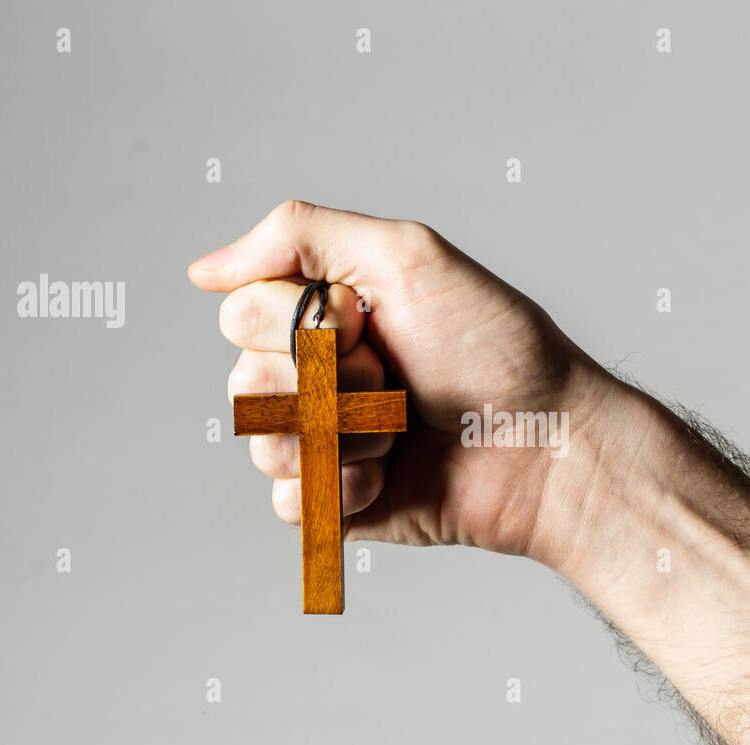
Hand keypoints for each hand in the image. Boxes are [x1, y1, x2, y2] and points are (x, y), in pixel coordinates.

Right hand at [188, 200, 613, 564]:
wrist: (545, 443)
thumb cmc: (494, 347)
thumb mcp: (406, 255)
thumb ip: (299, 236)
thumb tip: (204, 269)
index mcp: (324, 314)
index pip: (242, 313)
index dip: (302, 322)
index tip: (367, 319)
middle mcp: (316, 375)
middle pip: (243, 380)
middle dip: (323, 381)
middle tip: (392, 378)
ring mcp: (326, 441)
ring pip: (262, 443)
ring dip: (337, 435)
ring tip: (398, 428)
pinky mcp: (339, 503)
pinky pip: (289, 503)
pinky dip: (339, 488)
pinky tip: (390, 475)